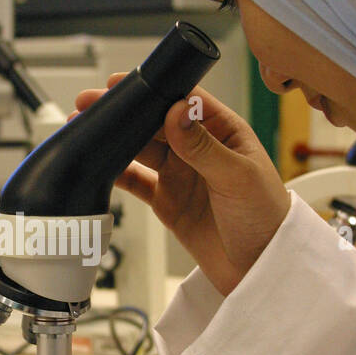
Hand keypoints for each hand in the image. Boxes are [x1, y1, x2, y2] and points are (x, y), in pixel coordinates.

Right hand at [73, 75, 289, 294]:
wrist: (261, 270)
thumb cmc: (267, 218)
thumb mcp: (238, 178)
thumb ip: (204, 146)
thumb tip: (176, 111)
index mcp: (223, 131)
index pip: (184, 100)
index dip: (154, 89)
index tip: (124, 84)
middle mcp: (200, 148)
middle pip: (155, 121)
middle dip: (126, 111)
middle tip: (93, 104)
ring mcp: (181, 174)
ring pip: (142, 148)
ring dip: (117, 138)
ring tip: (88, 128)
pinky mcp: (167, 200)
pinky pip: (136, 181)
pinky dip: (117, 173)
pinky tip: (100, 166)